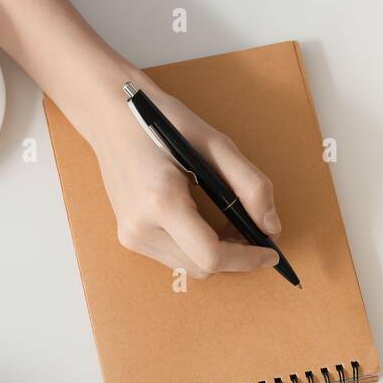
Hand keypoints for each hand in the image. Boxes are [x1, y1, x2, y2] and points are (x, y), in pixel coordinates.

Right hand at [86, 79, 280, 277]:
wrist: (111, 115)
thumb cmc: (164, 122)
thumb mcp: (216, 144)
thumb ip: (251, 186)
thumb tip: (271, 227)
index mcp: (162, 201)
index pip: (211, 255)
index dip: (247, 259)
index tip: (270, 254)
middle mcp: (141, 226)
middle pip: (203, 267)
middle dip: (235, 257)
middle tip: (253, 233)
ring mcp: (131, 235)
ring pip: (189, 267)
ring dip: (216, 254)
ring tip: (230, 226)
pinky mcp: (129, 237)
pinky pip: (174, 257)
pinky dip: (196, 249)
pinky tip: (205, 225)